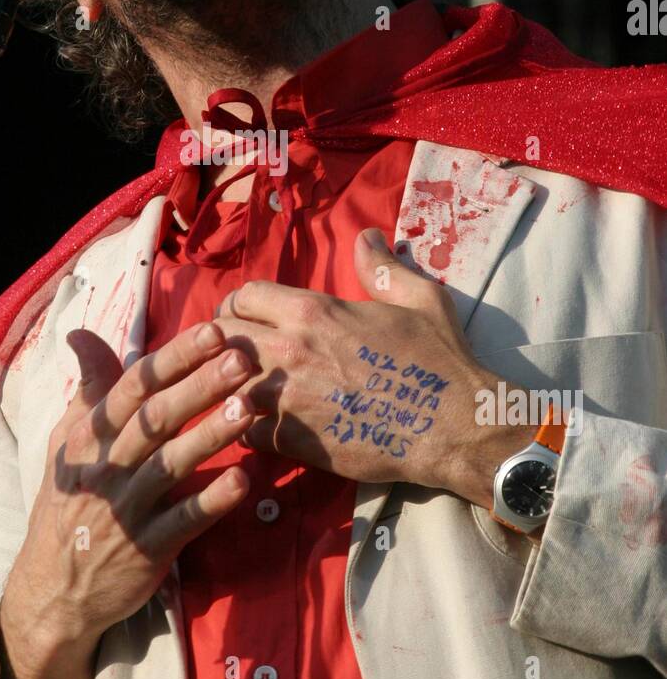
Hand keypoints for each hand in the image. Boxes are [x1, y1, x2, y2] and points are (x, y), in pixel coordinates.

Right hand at [0, 319, 256, 678]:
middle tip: (243, 358)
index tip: (211, 331)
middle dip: (200, 385)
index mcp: (90, 437)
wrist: (54, 589)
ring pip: (172, 465)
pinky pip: (184, 521)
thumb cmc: (70, 503)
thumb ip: (89, 389)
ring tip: (248, 408)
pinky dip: (213, 500)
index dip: (173, 358)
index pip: (133, 387)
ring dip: (210, 435)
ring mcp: (127, 510)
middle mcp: (107, 468)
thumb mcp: (68, 443)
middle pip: (156, 419)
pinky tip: (242, 479)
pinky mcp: (148, 550)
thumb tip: (81, 332)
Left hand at [212, 228, 535, 506]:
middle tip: (236, 355)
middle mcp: (290, 350)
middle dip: (222, 343)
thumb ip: (381, 267)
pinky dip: (247, 428)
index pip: (242, 296)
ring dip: (229, 386)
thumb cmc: (440, 361)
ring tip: (241, 391)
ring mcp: (286, 398)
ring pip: (223, 385)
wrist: (456, 427)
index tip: (249, 319)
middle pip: (221, 338)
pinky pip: (244, 431)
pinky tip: (263, 427)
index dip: (241, 306)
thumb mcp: (419, 299)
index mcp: (312, 311)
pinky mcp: (292, 441)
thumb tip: (366, 237)